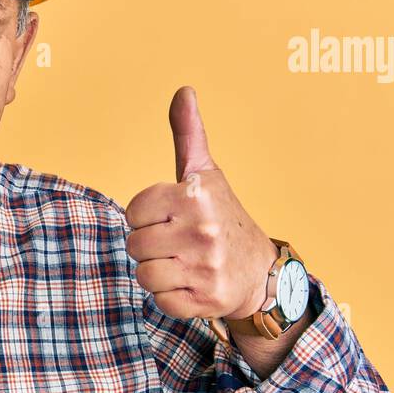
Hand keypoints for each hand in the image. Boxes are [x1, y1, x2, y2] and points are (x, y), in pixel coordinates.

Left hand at [125, 86, 278, 321]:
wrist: (260, 271)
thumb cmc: (222, 216)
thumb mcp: (206, 173)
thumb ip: (188, 134)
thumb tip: (183, 90)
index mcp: (195, 195)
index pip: (133, 212)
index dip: (146, 217)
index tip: (171, 217)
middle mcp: (202, 230)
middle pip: (135, 245)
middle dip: (151, 246)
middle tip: (178, 243)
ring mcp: (205, 267)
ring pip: (144, 274)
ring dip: (158, 272)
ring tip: (182, 263)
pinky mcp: (206, 299)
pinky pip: (160, 302)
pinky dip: (171, 297)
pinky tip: (191, 283)